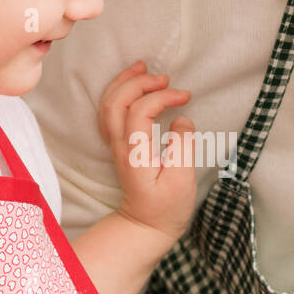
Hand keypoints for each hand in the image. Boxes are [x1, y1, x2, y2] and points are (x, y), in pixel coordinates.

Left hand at [98, 61, 196, 241]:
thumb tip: (182, 120)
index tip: (185, 97)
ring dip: (124, 83)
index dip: (162, 97)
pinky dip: (118, 93)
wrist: (145, 227)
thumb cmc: (166, 207)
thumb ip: (183, 147)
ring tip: (143, 67)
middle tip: (165, 78)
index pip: (140, 111)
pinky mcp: (119, 146)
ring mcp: (116, 145)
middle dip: (139, 83)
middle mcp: (121, 146)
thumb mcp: (182, 181)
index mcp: (136, 153)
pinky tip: (132, 85)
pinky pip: (110, 113)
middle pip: (116, 102)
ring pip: (108, 105)